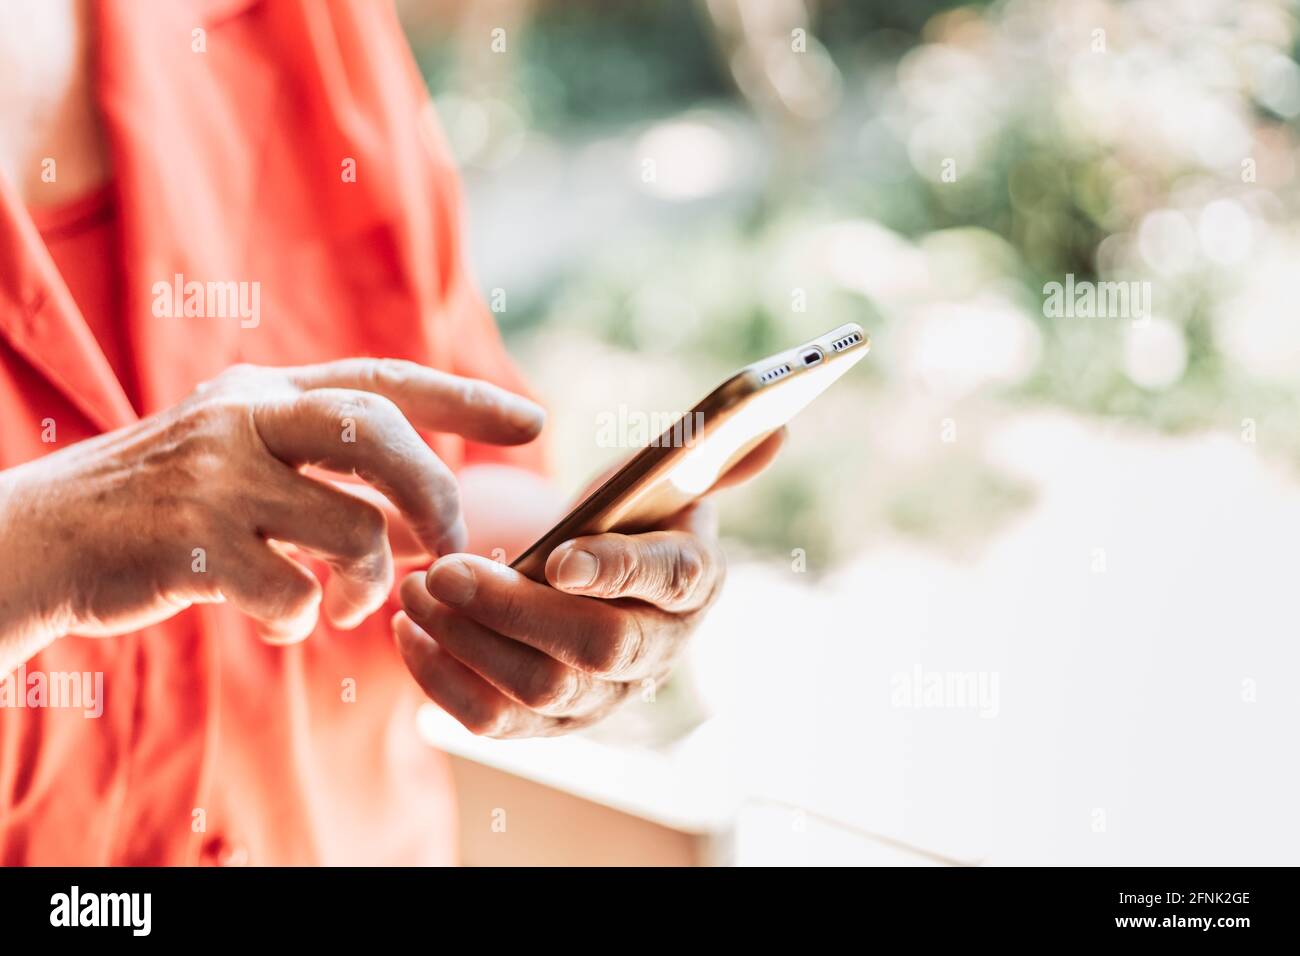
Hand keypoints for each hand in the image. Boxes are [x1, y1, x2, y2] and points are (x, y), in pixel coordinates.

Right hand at [0, 358, 542, 670]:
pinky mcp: (190, 544)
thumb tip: (423, 513)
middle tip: (449, 551)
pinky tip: (284, 619)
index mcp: (264, 392)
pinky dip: (300, 619)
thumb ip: (322, 469)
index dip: (466, 396)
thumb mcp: (238, 458)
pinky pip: (290, 593)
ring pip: (352, 526)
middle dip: (436, 497)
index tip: (536, 421)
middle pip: (382, 433)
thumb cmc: (159, 508)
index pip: (384, 377)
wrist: (38, 539)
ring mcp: (216, 478)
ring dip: (370, 580)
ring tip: (350, 605)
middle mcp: (243, 417)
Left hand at [393, 430, 784, 736]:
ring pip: (536, 690)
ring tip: (414, 593)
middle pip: (595, 648)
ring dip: (465, 643)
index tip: (558, 556)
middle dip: (512, 611)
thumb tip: (775, 427)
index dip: (616, 570)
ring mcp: (604, 696)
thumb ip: (712, 452)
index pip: (668, 579)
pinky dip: (442, 682)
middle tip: (444, 571)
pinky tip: (409, 633)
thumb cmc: (631, 515)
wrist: (601, 579)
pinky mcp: (551, 722)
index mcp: (694, 578)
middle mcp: (657, 648)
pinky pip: (493, 722)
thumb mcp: (667, 476)